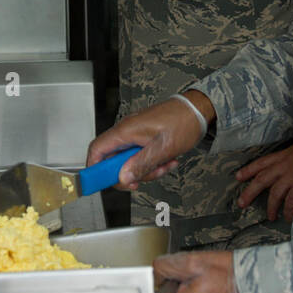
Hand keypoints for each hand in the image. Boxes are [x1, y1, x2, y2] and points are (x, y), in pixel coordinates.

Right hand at [85, 91, 213, 188]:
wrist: (198, 110)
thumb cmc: (183, 121)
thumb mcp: (163, 148)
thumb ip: (141, 164)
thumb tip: (123, 178)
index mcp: (126, 131)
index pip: (97, 150)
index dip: (95, 168)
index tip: (101, 182)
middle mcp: (127, 132)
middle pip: (113, 161)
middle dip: (129, 174)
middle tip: (142, 179)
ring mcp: (135, 136)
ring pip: (129, 162)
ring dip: (145, 170)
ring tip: (163, 165)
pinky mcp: (144, 139)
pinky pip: (140, 158)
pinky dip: (152, 164)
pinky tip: (167, 160)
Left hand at [236, 143, 292, 221]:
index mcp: (283, 155)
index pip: (262, 162)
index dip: (249, 170)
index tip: (238, 177)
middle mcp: (284, 167)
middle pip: (261, 180)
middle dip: (250, 192)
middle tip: (241, 203)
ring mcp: (292, 178)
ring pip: (274, 194)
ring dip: (271, 207)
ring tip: (270, 216)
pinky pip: (290, 203)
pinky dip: (287, 212)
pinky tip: (287, 217)